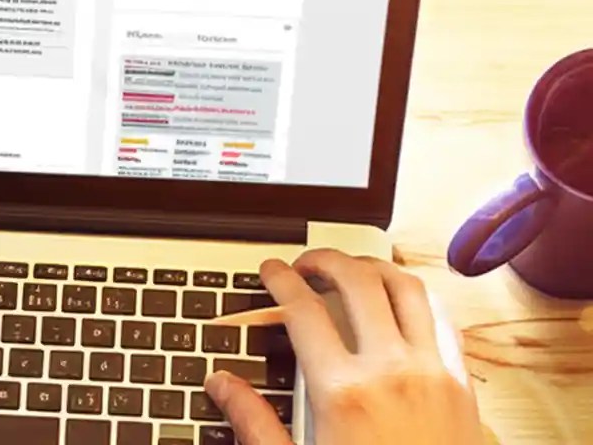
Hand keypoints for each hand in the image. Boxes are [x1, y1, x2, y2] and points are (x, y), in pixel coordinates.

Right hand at [205, 249, 481, 444]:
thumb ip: (255, 422)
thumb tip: (221, 385)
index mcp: (342, 392)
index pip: (302, 309)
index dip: (281, 279)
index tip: (272, 271)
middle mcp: (390, 370)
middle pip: (356, 281)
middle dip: (326, 259)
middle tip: (307, 264)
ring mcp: (431, 372)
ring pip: (405, 287)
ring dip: (373, 267)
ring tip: (352, 270)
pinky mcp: (460, 383)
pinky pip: (442, 318)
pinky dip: (417, 296)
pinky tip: (400, 300)